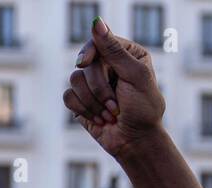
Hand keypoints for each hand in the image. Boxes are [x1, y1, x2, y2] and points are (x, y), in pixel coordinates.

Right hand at [64, 18, 164, 159]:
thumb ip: (114, 49)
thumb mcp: (134, 75)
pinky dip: (83, 109)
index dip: (89, 51)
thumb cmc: (143, 108)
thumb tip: (96, 22)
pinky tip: (98, 119)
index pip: (100, 43)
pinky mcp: (81, 102)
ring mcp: (93, 84)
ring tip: (109, 114)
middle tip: (114, 104)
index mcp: (126, 55)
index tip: (83, 63)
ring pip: (74, 81)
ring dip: (92, 102)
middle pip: (85, 64)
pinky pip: (68, 97)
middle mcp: (108, 67)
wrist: (135, 141)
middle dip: (98, 88)